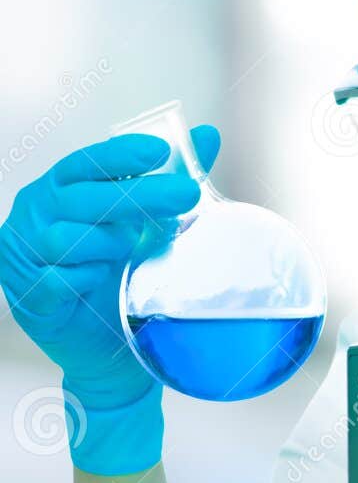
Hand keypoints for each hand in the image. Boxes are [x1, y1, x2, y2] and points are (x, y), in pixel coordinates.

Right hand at [1, 126, 219, 470]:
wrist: (110, 346)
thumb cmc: (121, 274)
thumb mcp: (148, 223)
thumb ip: (171, 179)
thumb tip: (208, 135)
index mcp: (58, 191)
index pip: (84, 163)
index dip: (119, 155)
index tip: (160, 152)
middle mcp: (35, 218)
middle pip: (83, 199)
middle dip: (138, 196)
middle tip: (186, 196)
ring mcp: (25, 258)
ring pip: (68, 239)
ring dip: (109, 243)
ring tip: (130, 251)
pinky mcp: (29, 298)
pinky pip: (58, 282)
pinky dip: (84, 279)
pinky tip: (101, 281)